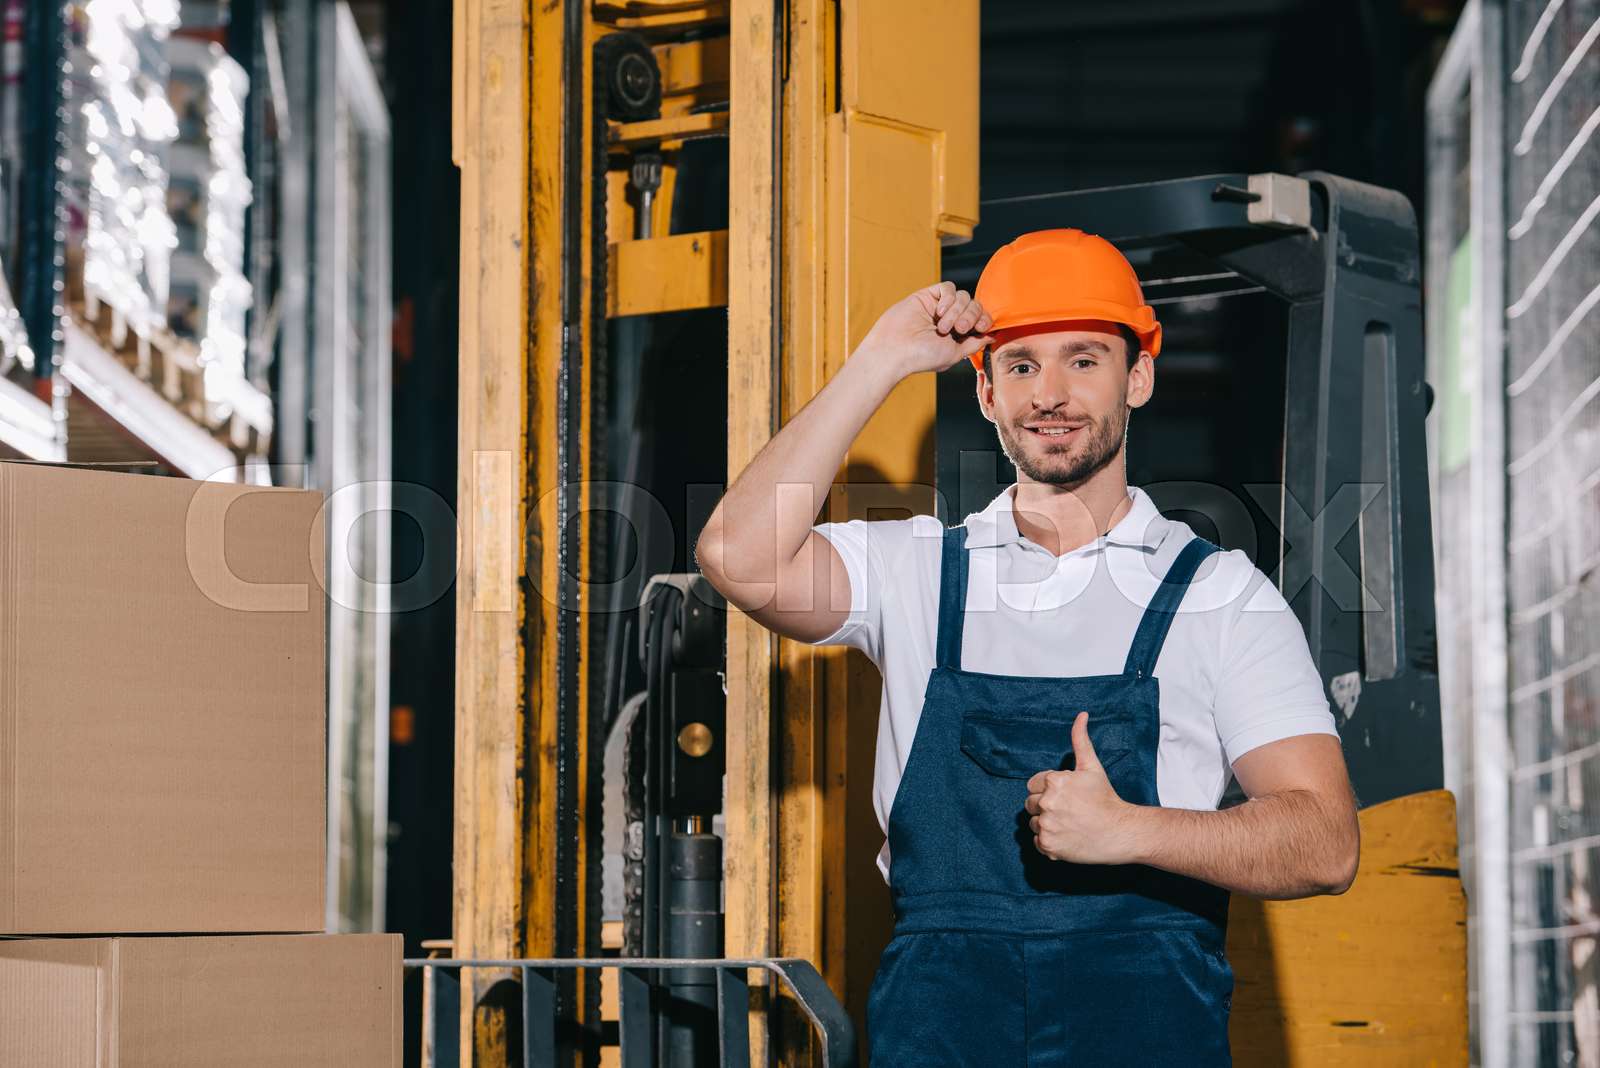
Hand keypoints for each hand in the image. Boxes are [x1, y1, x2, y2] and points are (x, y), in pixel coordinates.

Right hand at [854, 282, 993, 376]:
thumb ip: (974, 343)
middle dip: (970, 316)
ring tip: (942, 326)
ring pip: (963, 296)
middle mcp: (950, 319)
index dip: (985, 319)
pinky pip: (948, 288)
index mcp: (957, 334)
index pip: (980, 319)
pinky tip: (939, 311)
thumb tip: (992, 336)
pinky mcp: (927, 296)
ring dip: (957, 311)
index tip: (981, 327)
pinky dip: (948, 298)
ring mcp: (938, 307)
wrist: (895, 350)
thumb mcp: (955, 353)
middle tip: (958, 329)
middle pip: (974, 305)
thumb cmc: (922, 357)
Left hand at [1024, 712, 1140, 864]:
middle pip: (1030, 804)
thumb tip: (1081, 714)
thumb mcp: (1092, 766)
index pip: (1032, 785)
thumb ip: (1080, 739)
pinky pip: (1036, 841)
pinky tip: (1067, 837)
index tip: (1066, 797)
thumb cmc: (1105, 797)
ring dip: (1047, 824)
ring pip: (1034, 823)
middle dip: (1045, 806)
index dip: (1048, 790)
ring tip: (1069, 824)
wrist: (1120, 831)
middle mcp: (1046, 803)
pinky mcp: (1048, 845)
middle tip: (1069, 811)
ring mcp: (1047, 825)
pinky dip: (1049, 841)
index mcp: (1053, 782)